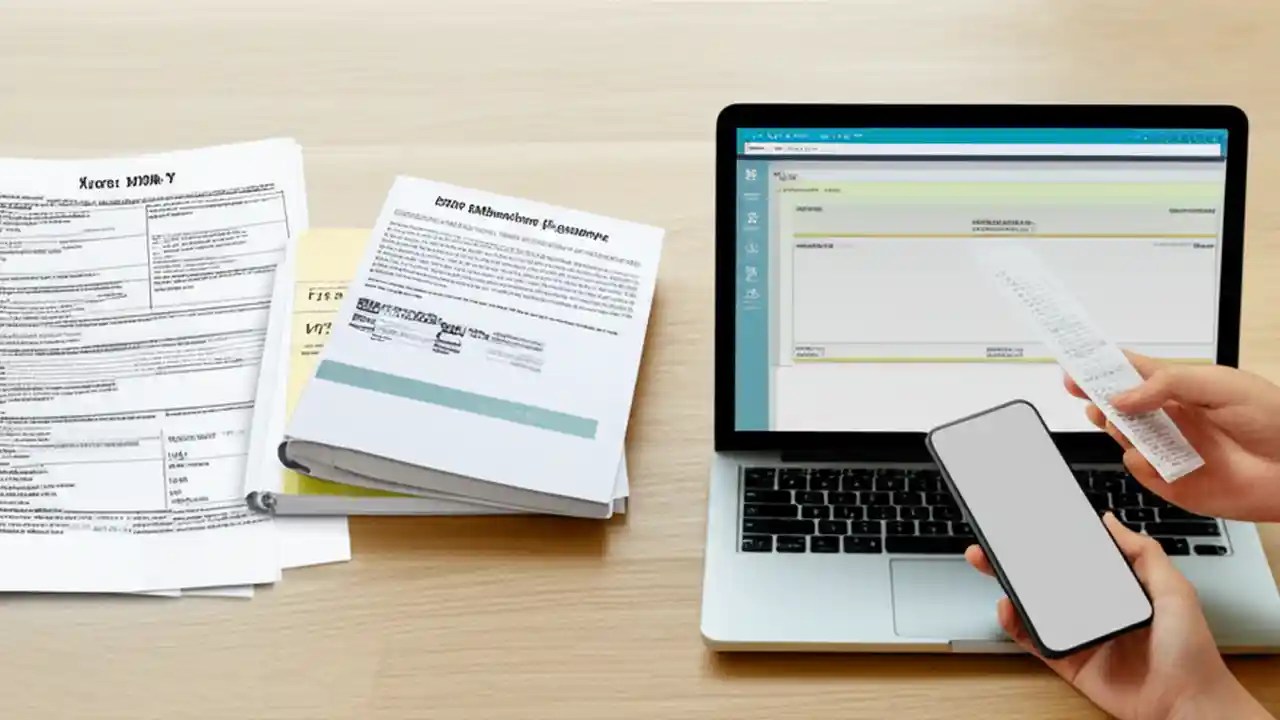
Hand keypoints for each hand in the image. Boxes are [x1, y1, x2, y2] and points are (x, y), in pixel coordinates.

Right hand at [966, 514, 1269, 719]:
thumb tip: (1111, 521)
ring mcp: (1080, 635)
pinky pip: (1034, 641)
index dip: (1051, 542)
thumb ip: (1143, 553)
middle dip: (1017, 559)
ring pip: (1034, 607)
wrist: (1188, 705)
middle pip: (1046, 579)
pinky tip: (1008, 608)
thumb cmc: (1191, 652)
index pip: (1077, 558)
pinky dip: (1015, 626)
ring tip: (991, 566)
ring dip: (1009, 587)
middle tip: (993, 541)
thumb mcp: (1174, 589)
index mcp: (1118, 589)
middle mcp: (1095, 609)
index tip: (1028, 523)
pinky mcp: (1070, 662)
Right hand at [1066, 352, 1279, 521]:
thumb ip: (1167, 384)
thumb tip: (1122, 394)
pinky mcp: (1174, 482)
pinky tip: (1150, 457)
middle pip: (1120, 405)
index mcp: (1183, 389)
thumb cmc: (1276, 420)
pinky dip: (1138, 463)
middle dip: (1097, 397)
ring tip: (1117, 421)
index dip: (1103, 365)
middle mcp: (1173, 419)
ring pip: (1124, 437)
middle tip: (1082, 392)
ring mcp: (1172, 450)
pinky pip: (1140, 471)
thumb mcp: (1220, 385)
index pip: (1134, 372)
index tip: (1076, 360)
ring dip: (1114, 428)